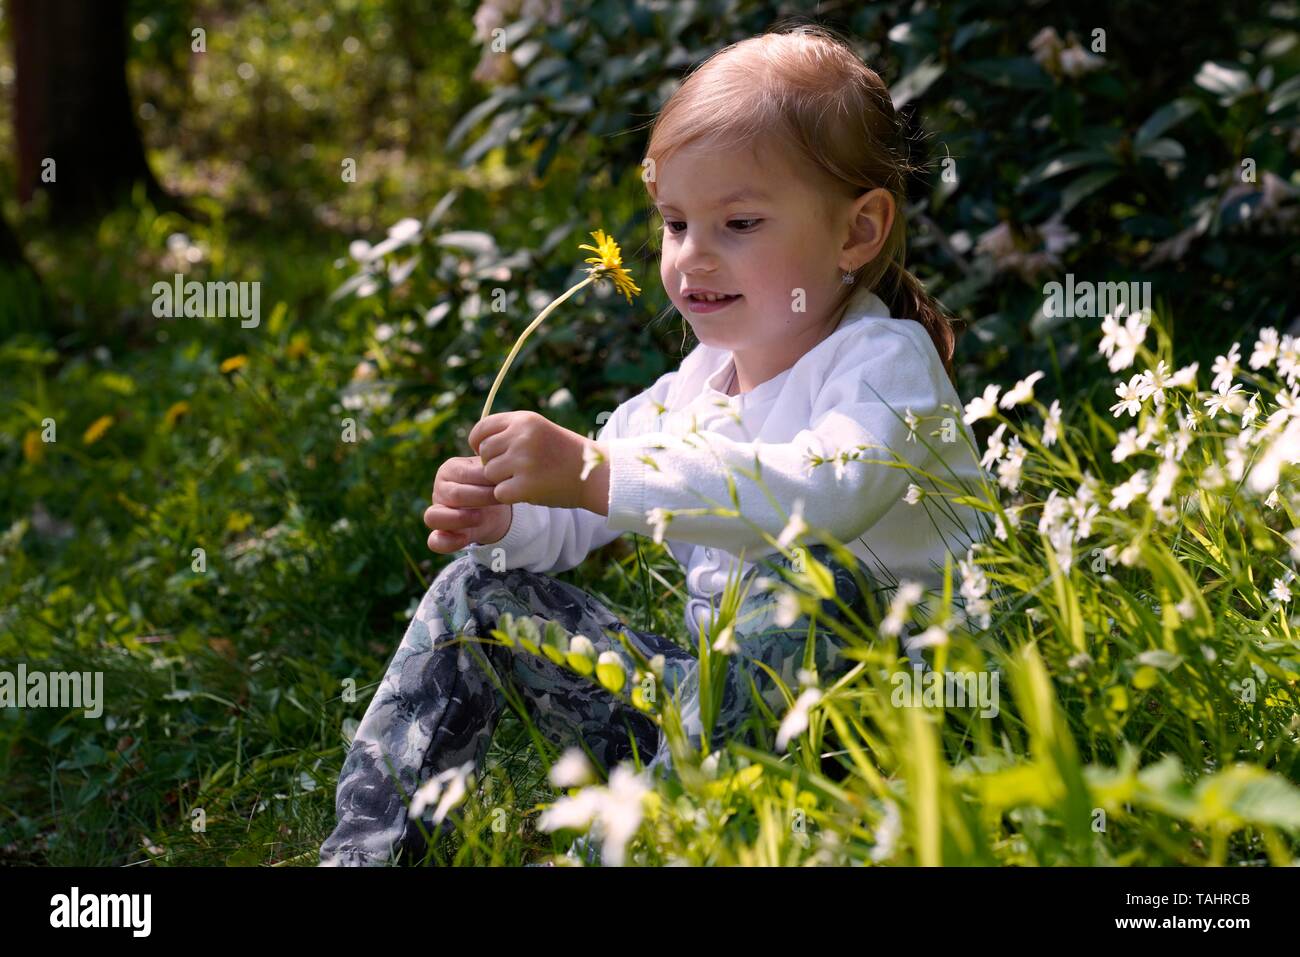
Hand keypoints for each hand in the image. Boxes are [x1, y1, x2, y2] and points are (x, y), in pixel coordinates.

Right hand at [424, 455, 512, 552]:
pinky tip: (466, 538)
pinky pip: (435, 542)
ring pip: (433, 517)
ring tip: (481, 517)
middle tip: (501, 498)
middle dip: (481, 497)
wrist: (497, 508)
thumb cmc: (493, 483)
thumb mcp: (493, 470)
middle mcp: (439, 490)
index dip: (486, 478)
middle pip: (454, 495)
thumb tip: (489, 442)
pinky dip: (448, 542)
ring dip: (459, 518)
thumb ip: (491, 457)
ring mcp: (437, 513)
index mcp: (450, 469)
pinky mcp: (440, 534)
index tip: (506, 481)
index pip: (464, 474)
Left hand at [468, 411, 606, 512]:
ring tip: (526, 479)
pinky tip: (529, 491)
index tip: (489, 454)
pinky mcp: (526, 485)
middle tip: (515, 470)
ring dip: (502, 481)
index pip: (481, 430)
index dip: (479, 444)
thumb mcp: (539, 430)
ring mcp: (524, 461)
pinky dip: (510, 496)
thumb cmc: (565, 454)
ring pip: (489, 474)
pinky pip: (499, 493)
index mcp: (524, 420)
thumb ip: (510, 432)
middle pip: (484, 454)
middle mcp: (522, 436)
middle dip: (494, 464)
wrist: (596, 474)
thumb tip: (475, 443)